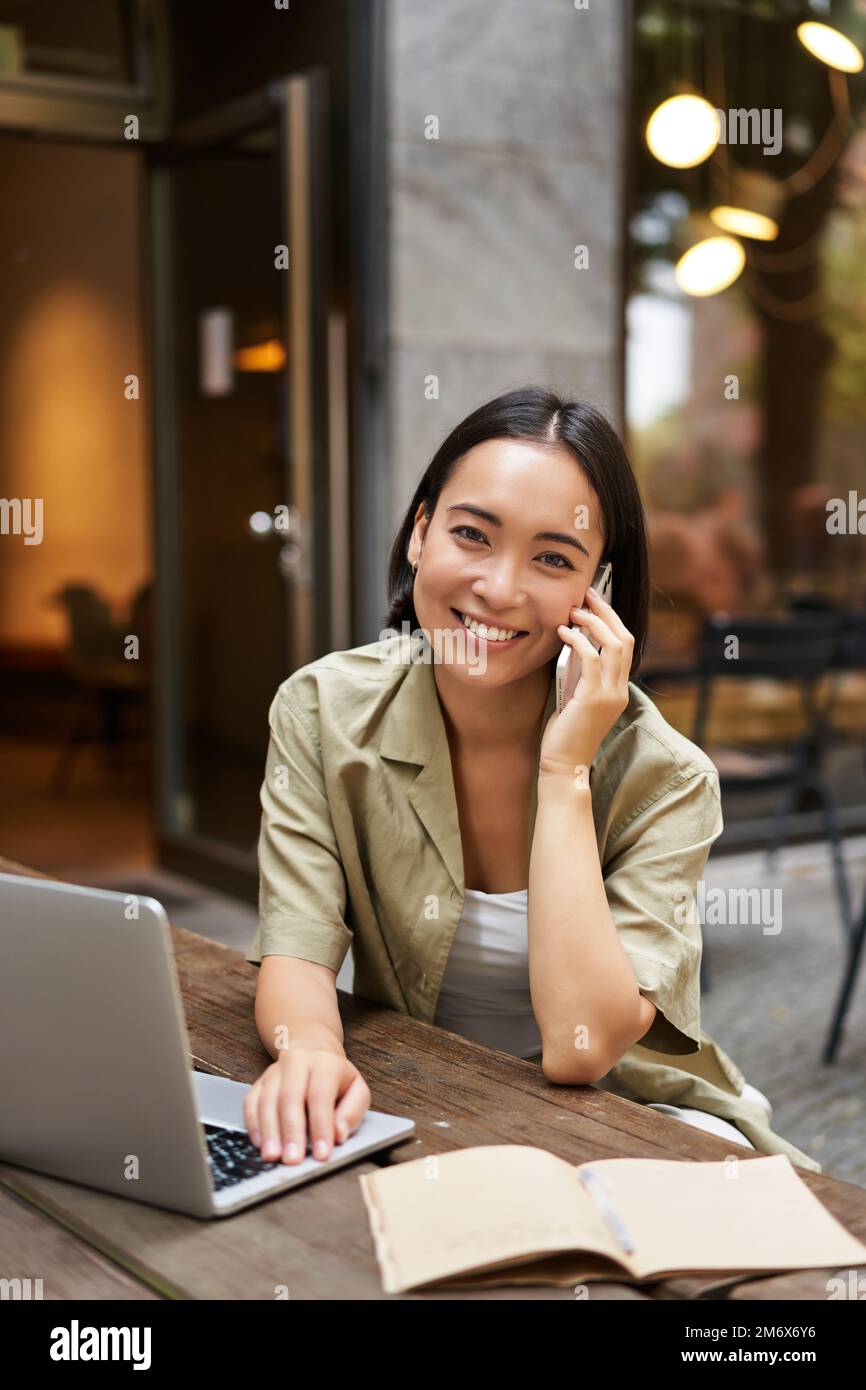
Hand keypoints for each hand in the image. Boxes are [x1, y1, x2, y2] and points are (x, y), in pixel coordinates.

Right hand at [243, 1044, 370, 1164]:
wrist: (313, 1049)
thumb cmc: (337, 1078)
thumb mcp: (357, 1090)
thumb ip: (353, 1112)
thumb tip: (338, 1134)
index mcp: (325, 1063)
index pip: (320, 1095)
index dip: (321, 1126)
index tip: (321, 1154)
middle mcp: (297, 1062)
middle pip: (290, 1097)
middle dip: (291, 1131)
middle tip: (292, 1159)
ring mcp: (275, 1071)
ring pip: (267, 1100)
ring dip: (269, 1131)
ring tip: (273, 1156)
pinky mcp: (260, 1081)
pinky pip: (251, 1102)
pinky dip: (253, 1124)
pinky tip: (260, 1143)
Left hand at [539, 584, 633, 777]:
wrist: (563, 765)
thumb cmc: (564, 733)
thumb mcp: (575, 696)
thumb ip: (580, 673)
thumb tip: (573, 642)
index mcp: (618, 689)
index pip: (624, 645)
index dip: (611, 620)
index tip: (593, 602)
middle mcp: (620, 690)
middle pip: (625, 638)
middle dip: (606, 612)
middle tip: (586, 595)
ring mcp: (611, 694)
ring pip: (614, 644)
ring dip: (593, 622)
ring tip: (574, 611)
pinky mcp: (594, 698)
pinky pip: (592, 658)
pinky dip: (579, 640)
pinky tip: (563, 632)